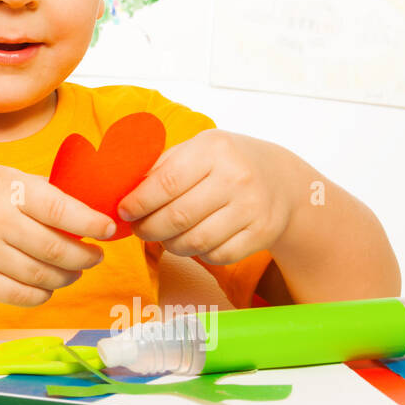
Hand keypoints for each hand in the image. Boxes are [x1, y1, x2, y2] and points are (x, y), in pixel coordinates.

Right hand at [0, 163, 116, 306]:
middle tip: (94, 254)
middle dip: (86, 256)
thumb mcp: (1, 174)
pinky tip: (47, 284)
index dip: (94, 224)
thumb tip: (87, 210)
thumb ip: (40, 191)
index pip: (63, 211)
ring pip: (43, 277)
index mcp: (7, 189)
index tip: (110, 229)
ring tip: (74, 270)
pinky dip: (42, 293)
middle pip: (58, 250)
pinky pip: (20, 295)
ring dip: (68, 276)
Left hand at [117, 130, 299, 264]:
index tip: (124, 211)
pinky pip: (216, 255)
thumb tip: (122, 191)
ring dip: (170, 244)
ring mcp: (252, 207)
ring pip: (195, 241)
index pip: (166, 182)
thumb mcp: (197, 149)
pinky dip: (198, 253)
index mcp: (213, 150)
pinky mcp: (262, 233)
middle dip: (148, 228)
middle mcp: (236, 177)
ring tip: (163, 236)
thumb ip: (161, 167)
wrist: (283, 179)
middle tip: (139, 229)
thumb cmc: (227, 163)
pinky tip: (194, 240)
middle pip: (177, 217)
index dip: (138, 202)